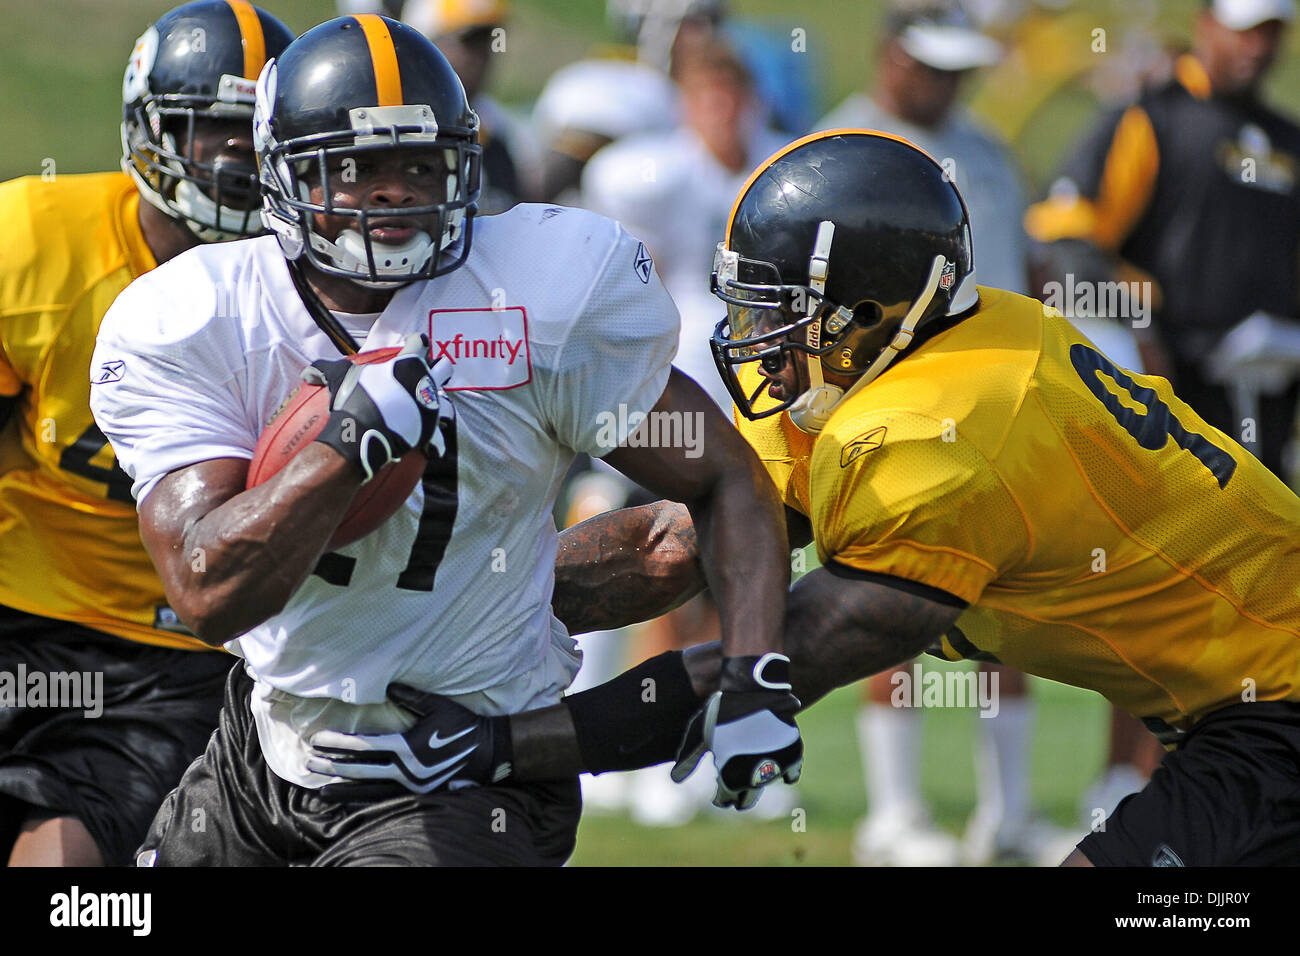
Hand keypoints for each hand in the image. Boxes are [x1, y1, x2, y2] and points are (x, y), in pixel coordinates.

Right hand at [305, 332, 454, 481]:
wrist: (364, 432)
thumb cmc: (354, 399)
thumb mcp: (337, 377)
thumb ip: (324, 370)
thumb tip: (307, 374)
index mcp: (408, 363)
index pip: (419, 343)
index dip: (416, 342)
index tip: (413, 343)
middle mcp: (426, 382)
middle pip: (443, 368)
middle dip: (437, 368)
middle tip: (427, 374)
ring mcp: (430, 406)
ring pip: (447, 400)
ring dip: (440, 403)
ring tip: (432, 406)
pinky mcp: (431, 430)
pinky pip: (439, 436)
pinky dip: (436, 440)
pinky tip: (432, 444)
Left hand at [307, 683, 512, 798]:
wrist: (489, 753)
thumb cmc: (463, 726)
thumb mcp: (439, 706)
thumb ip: (411, 696)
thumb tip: (388, 683)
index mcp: (407, 747)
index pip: (363, 746)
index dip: (338, 742)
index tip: (317, 739)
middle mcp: (405, 771)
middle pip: (360, 769)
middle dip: (332, 765)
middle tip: (309, 762)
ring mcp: (411, 787)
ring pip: (368, 789)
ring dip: (343, 787)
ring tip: (320, 788)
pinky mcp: (417, 795)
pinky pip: (384, 800)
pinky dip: (364, 799)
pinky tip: (350, 799)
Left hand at [670, 652, 801, 808]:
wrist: (753, 689)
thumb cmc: (723, 710)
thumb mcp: (700, 733)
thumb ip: (689, 758)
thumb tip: (675, 779)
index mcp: (730, 777)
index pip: (725, 799)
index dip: (720, 796)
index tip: (718, 791)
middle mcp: (755, 778)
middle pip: (746, 800)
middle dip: (739, 796)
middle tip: (735, 788)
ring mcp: (776, 766)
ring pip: (766, 785)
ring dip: (759, 782)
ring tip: (751, 772)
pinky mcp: (793, 753)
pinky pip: (792, 773)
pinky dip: (786, 774)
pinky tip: (778, 768)